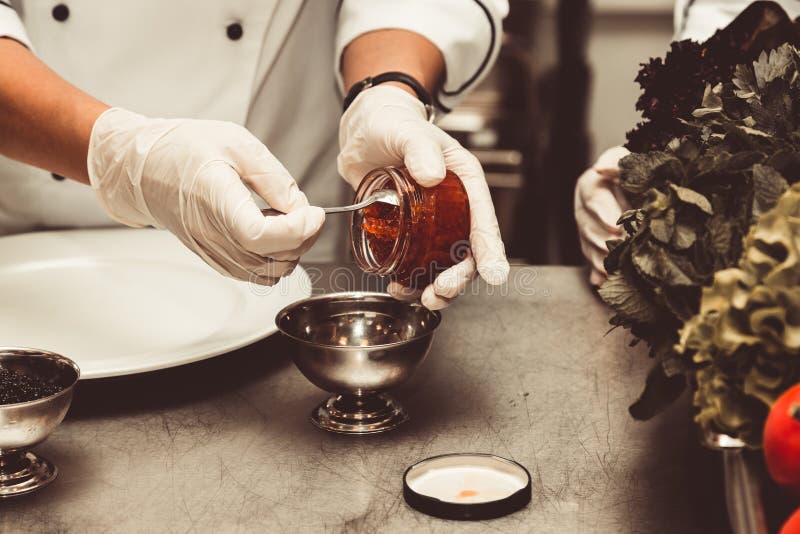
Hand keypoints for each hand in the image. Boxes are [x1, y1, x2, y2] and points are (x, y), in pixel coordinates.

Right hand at [87, 108, 324, 283]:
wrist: (143, 167)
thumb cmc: (183, 149)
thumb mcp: (237, 143)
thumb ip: (274, 177)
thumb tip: (301, 206)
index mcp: (215, 199)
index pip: (262, 236)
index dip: (299, 230)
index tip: (314, 213)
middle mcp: (211, 234)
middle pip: (272, 259)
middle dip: (303, 238)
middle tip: (307, 212)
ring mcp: (211, 251)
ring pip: (267, 273)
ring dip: (290, 251)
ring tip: (284, 220)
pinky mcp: (213, 259)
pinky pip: (254, 274)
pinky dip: (273, 259)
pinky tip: (269, 232)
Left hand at [338, 86, 508, 309]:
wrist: (365, 133)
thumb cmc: (392, 124)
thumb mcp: (406, 130)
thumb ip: (418, 147)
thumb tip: (432, 174)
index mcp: (465, 180)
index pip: (484, 219)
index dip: (491, 250)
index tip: (495, 274)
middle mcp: (455, 206)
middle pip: (468, 252)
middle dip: (458, 278)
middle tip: (438, 292)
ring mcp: (434, 222)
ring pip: (445, 263)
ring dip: (436, 286)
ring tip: (418, 297)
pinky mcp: (412, 232)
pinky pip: (419, 262)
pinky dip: (413, 279)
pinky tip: (400, 286)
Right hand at [574, 146, 629, 285]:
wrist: (641, 180)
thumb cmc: (637, 166)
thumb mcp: (628, 158)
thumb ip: (615, 162)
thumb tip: (599, 169)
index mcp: (591, 184)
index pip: (592, 198)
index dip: (602, 214)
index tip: (616, 228)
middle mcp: (583, 206)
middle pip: (586, 224)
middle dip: (601, 240)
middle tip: (619, 252)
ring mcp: (586, 225)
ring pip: (586, 243)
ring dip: (597, 258)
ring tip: (611, 270)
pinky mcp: (592, 241)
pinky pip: (590, 257)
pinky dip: (596, 270)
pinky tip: (602, 282)